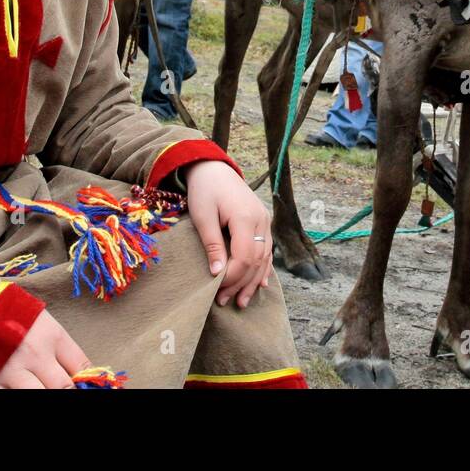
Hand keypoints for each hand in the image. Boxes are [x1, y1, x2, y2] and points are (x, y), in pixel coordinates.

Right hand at [0, 310, 89, 388]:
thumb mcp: (43, 321)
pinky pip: (8, 398)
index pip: (81, 366)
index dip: (88, 380)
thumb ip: (59, 346)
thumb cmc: (12, 313)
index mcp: (52, 336)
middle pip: (63, 386)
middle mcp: (36, 355)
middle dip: (68, 390)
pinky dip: (17, 396)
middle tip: (65, 388)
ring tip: (44, 389)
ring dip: (46, 394)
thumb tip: (80, 371)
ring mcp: (13, 370)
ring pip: (39, 395)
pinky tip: (21, 390)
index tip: (87, 384)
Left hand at [184, 159, 272, 307]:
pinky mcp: (262, 222)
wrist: (214, 168)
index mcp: (245, 217)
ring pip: (264, 258)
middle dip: (240, 283)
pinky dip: (262, 269)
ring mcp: (264, 221)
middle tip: (223, 301)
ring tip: (240, 301)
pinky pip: (266, 250)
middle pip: (256, 261)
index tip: (215, 289)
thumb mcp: (203, 216)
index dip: (232, 277)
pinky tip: (260, 285)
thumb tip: (217, 273)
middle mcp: (260, 220)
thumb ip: (212, 243)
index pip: (244, 257)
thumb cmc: (204, 190)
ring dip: (252, 281)